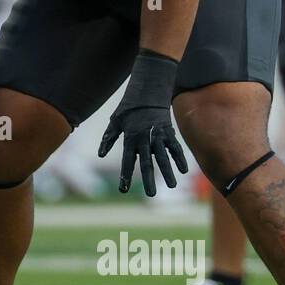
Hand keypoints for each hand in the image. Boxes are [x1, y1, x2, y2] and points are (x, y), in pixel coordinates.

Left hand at [97, 50, 186, 195]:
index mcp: (130, 137)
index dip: (125, 175)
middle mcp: (144, 138)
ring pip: (164, 156)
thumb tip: (101, 154)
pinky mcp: (168, 131)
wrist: (148, 90)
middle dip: (148, 179)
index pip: (127, 160)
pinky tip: (183, 170)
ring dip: (167, 172)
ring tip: (170, 185)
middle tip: (151, 194)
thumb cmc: (128, 107)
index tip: (123, 189)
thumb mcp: (115, 122)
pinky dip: (179, 158)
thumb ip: (108, 139)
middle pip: (147, 162)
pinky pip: (175, 147)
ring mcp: (158, 135)